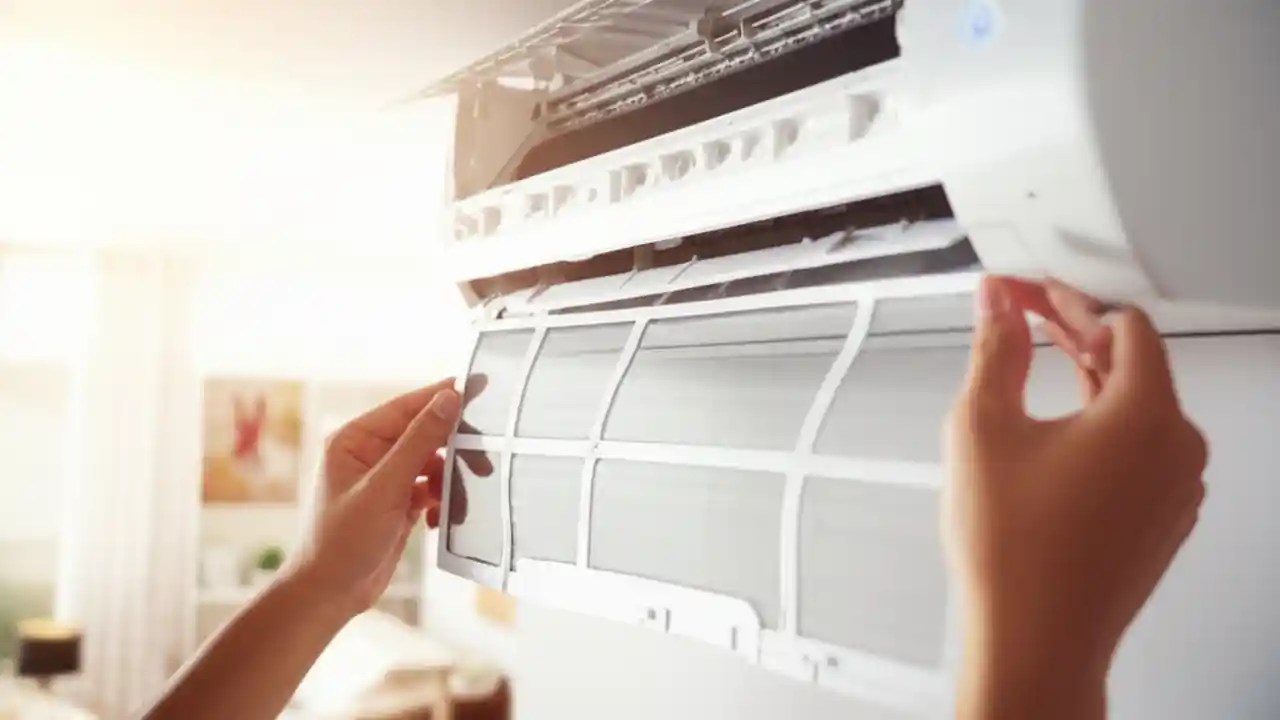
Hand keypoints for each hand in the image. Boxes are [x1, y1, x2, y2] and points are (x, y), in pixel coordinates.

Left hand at [288, 379, 488, 615]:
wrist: (329, 595)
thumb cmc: (341, 541)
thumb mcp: (384, 487)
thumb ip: (419, 441)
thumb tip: (449, 398)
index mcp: (354, 440)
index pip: (406, 407)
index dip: (443, 397)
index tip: (480, 387)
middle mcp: (368, 454)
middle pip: (423, 434)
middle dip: (452, 448)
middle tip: (483, 459)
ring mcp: (384, 480)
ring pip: (431, 464)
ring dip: (449, 480)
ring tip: (460, 499)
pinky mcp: (397, 503)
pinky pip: (430, 489)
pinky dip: (440, 501)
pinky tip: (438, 520)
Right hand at [945, 277, 1207, 717]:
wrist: (1035, 641)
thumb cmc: (1014, 550)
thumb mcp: (983, 427)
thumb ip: (995, 349)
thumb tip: (997, 303)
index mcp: (1145, 415)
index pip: (1122, 323)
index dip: (1066, 298)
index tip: (1025, 293)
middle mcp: (1177, 448)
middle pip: (1134, 361)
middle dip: (1072, 332)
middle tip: (1018, 319)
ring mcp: (1177, 488)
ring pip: (1137, 406)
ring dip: (1086, 379)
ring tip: (1029, 373)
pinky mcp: (1164, 518)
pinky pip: (1140, 450)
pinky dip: (1100, 426)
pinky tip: (1052, 434)